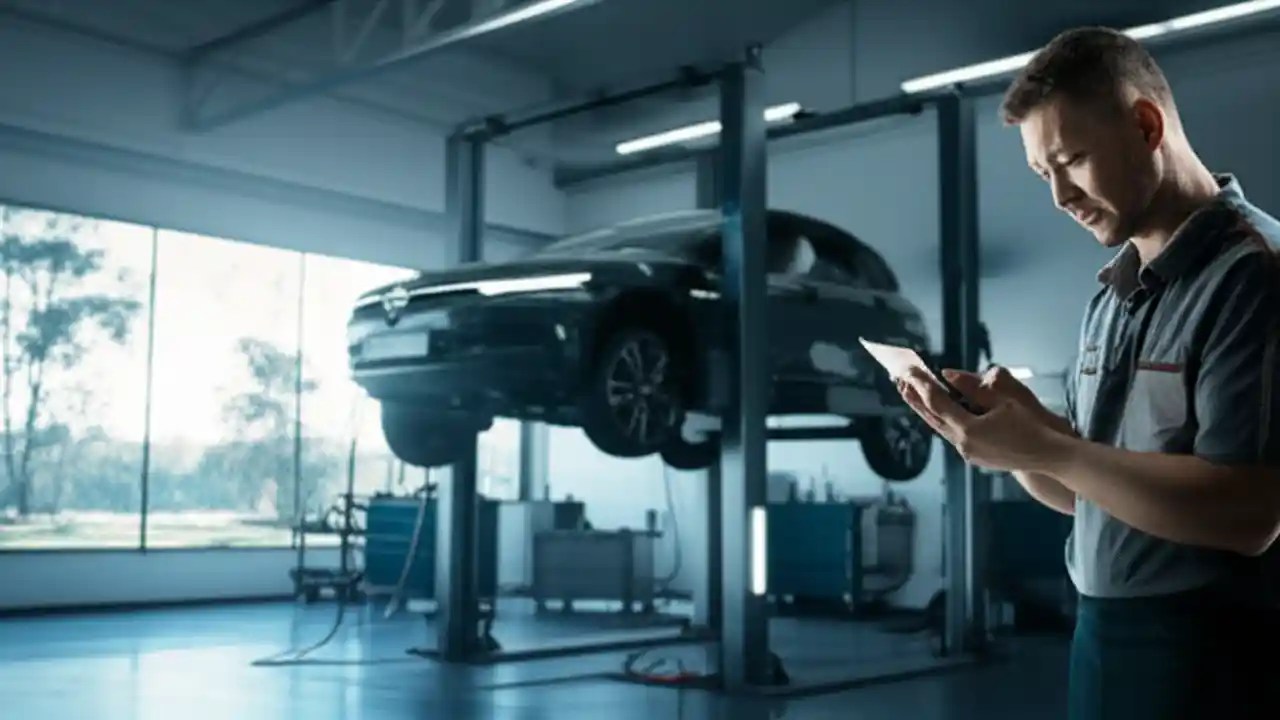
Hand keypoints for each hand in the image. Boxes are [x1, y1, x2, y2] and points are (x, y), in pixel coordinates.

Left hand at [894, 366, 1066, 471]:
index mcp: (969, 430)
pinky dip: (942, 420)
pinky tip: (938, 412)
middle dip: (915, 399)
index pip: (938, 403)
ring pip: (940, 428)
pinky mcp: (975, 458)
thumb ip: (973, 386)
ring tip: (911, 394)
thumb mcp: (1004, 399)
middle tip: (900, 381)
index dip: (922, 385)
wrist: (1049, 457)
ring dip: (926, 410)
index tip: (911, 370)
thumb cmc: (1031, 424)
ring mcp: (969, 454)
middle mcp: (963, 444)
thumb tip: (947, 375)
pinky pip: (952, 435)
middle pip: (932, 418)